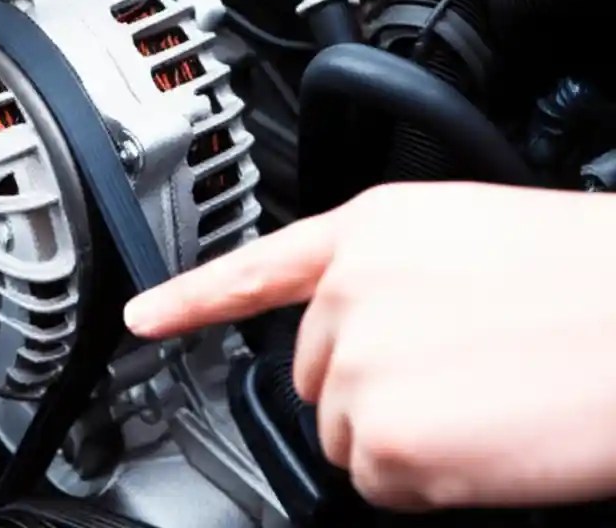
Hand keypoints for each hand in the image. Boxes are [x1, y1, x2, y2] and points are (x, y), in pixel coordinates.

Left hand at [125, 182, 615, 511]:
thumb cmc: (592, 283)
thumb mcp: (470, 240)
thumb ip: (391, 278)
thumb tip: (360, 332)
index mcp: (369, 231)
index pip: (255, 269)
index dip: (190, 298)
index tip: (143, 318)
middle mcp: (347, 292)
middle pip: (316, 373)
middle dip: (378, 389)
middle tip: (467, 374)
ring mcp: (358, 363)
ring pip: (346, 434)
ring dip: (407, 437)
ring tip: (488, 399)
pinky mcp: (383, 436)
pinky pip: (379, 483)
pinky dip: (429, 481)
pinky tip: (489, 438)